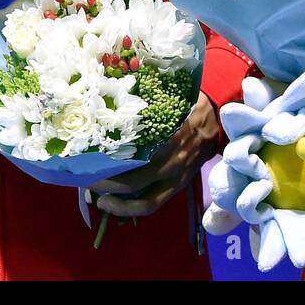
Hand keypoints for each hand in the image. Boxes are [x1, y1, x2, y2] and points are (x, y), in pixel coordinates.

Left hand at [90, 93, 219, 217]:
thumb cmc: (187, 104)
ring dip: (119, 205)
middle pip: (133, 182)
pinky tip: (116, 204)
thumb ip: (145, 103)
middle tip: (87, 179)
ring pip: (145, 202)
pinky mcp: (180, 186)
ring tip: (100, 200)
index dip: (109, 164)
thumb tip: (114, 96)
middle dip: (107, 185)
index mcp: (169, 137)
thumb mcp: (168, 99)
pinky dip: (134, 209)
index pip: (134, 158)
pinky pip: (155, 204)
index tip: (89, 159)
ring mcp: (177, 177)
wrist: (217, 119)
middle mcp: (172, 162)